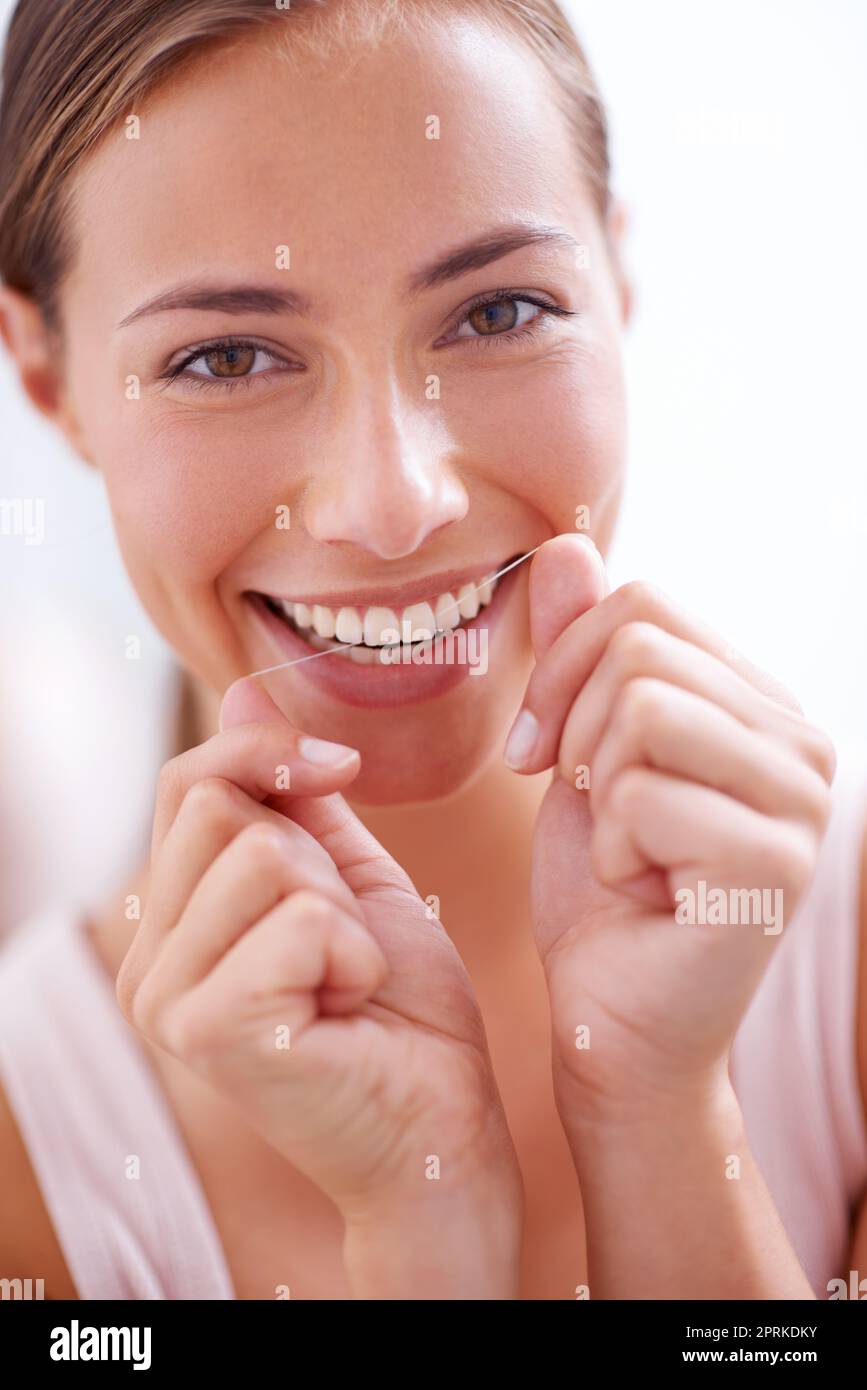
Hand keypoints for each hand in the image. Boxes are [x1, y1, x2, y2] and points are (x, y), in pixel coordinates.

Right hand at [117, 678, 520, 1295]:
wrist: (442, 1130)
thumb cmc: (401, 1012)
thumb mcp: (349, 878)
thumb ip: (291, 796)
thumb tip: (239, 692)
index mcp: (173, 923)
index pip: (186, 782)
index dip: (265, 753)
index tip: (339, 771)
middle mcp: (147, 963)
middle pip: (218, 807)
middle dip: (317, 857)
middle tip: (344, 938)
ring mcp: (166, 1000)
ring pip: (262, 855)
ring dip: (340, 910)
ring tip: (345, 977)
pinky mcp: (209, 1031)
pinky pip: (298, 917)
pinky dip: (353, 953)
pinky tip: (348, 1008)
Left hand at [506, 535, 834, 1126]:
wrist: (613, 1021)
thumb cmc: (601, 894)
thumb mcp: (577, 752)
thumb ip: (579, 651)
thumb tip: (566, 545)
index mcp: (760, 704)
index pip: (647, 603)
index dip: (565, 664)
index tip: (537, 749)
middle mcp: (801, 740)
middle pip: (641, 645)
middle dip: (573, 727)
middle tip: (584, 806)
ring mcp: (801, 800)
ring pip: (643, 707)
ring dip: (595, 787)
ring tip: (624, 846)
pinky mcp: (777, 862)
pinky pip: (641, 791)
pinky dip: (608, 847)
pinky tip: (643, 891)